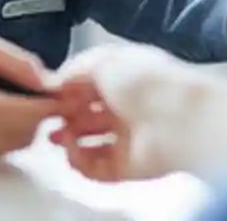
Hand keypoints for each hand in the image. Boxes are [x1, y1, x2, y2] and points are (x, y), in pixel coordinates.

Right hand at [0, 30, 63, 156]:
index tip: (56, 98)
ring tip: (32, 107)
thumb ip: (9, 59)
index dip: (33, 107)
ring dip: (24, 132)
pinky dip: (7, 138)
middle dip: (34, 120)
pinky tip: (12, 118)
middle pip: (0, 133)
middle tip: (51, 102)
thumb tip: (44, 80)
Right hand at [50, 44, 212, 181]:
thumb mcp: (103, 59)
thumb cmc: (147, 80)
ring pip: (88, 144)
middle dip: (64, 116)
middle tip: (51, 116)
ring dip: (68, 141)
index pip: (88, 85)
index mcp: (124, 77)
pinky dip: (79, 161)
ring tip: (58, 136)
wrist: (178, 117)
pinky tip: (73, 150)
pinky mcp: (127, 165)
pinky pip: (96, 168)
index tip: (49, 92)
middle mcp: (126, 106)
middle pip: (86, 115)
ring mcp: (127, 137)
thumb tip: (57, 80)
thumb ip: (75, 68)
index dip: (66, 89)